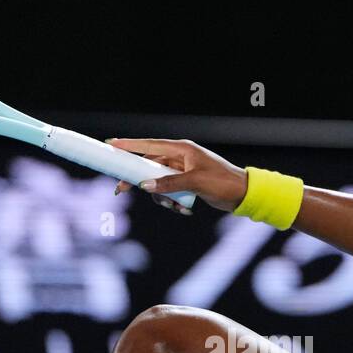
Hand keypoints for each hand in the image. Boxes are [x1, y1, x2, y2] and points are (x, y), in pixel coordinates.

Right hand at [105, 138, 248, 215]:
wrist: (241, 195)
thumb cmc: (222, 182)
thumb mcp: (194, 182)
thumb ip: (168, 183)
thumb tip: (143, 186)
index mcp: (182, 149)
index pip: (149, 145)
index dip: (129, 145)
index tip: (111, 144)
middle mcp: (180, 157)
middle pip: (149, 166)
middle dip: (138, 180)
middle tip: (121, 189)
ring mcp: (182, 171)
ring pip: (157, 182)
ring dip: (162, 197)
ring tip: (176, 206)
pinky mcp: (185, 183)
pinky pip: (168, 191)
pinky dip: (172, 201)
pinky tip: (185, 209)